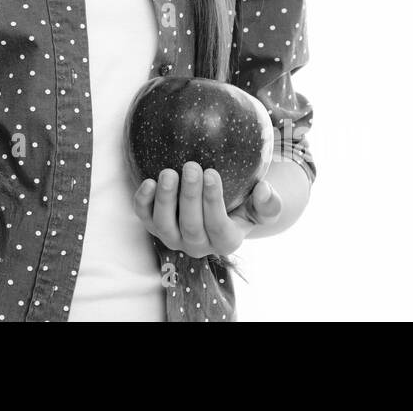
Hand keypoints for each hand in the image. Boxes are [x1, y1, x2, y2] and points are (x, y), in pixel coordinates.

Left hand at [133, 161, 282, 258]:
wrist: (218, 205)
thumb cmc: (244, 203)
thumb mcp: (262, 207)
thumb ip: (269, 204)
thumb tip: (264, 190)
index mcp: (225, 241)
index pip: (218, 226)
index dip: (213, 201)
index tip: (212, 172)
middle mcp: (197, 245)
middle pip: (191, 226)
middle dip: (189, 196)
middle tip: (191, 166)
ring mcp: (173, 237)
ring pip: (164, 226)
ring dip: (165, 199)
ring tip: (168, 172)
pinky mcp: (154, 225)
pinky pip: (144, 218)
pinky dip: (142, 202)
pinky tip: (148, 182)